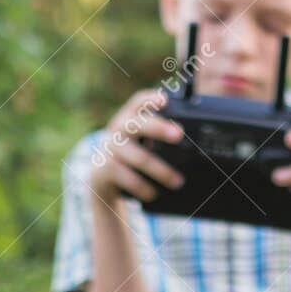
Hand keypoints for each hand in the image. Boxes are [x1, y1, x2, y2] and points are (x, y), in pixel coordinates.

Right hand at [87, 88, 185, 204]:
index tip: (164, 99)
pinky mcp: (105, 169)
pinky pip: (128, 178)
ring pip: (140, 158)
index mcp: (129, 116)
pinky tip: (153, 193)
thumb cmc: (130, 152)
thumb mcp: (139, 137)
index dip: (150, 98)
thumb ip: (157, 132)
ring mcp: (111, 148)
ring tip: (179, 181)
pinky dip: (143, 187)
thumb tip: (189, 139)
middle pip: (138, 124)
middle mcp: (118, 128)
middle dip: (159, 128)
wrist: (101, 175)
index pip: (138, 101)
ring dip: (162, 171)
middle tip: (179, 134)